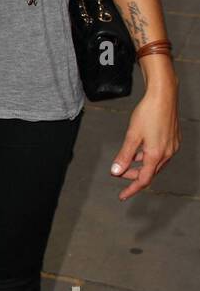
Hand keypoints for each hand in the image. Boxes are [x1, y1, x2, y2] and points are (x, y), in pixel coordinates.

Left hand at [110, 74, 180, 199]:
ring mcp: (172, 146)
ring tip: (128, 159)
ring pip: (155, 163)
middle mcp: (167, 153)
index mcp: (156, 154)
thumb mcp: (132, 135)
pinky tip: (140, 149)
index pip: (143, 180)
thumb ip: (124, 155)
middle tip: (120, 172)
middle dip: (134, 175)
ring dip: (141, 164)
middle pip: (149, 172)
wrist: (163, 95)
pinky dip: (148, 156)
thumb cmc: (148, 112)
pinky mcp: (174, 139)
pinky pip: (160, 154)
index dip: (131, 189)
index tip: (122, 195)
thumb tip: (115, 171)